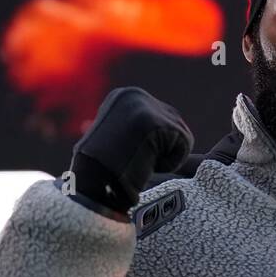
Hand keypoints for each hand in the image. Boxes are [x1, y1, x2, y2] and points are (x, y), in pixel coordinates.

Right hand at [67, 87, 193, 213]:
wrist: (92, 181)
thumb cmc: (100, 169)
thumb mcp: (114, 137)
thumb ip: (135, 128)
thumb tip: (157, 133)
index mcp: (123, 96)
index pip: (160, 116)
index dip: (153, 143)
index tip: (133, 154)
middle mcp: (134, 95)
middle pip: (174, 122)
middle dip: (162, 148)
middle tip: (137, 160)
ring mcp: (146, 107)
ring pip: (180, 135)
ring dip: (164, 157)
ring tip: (138, 162)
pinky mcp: (159, 123)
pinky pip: (183, 146)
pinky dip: (170, 163)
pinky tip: (147, 165)